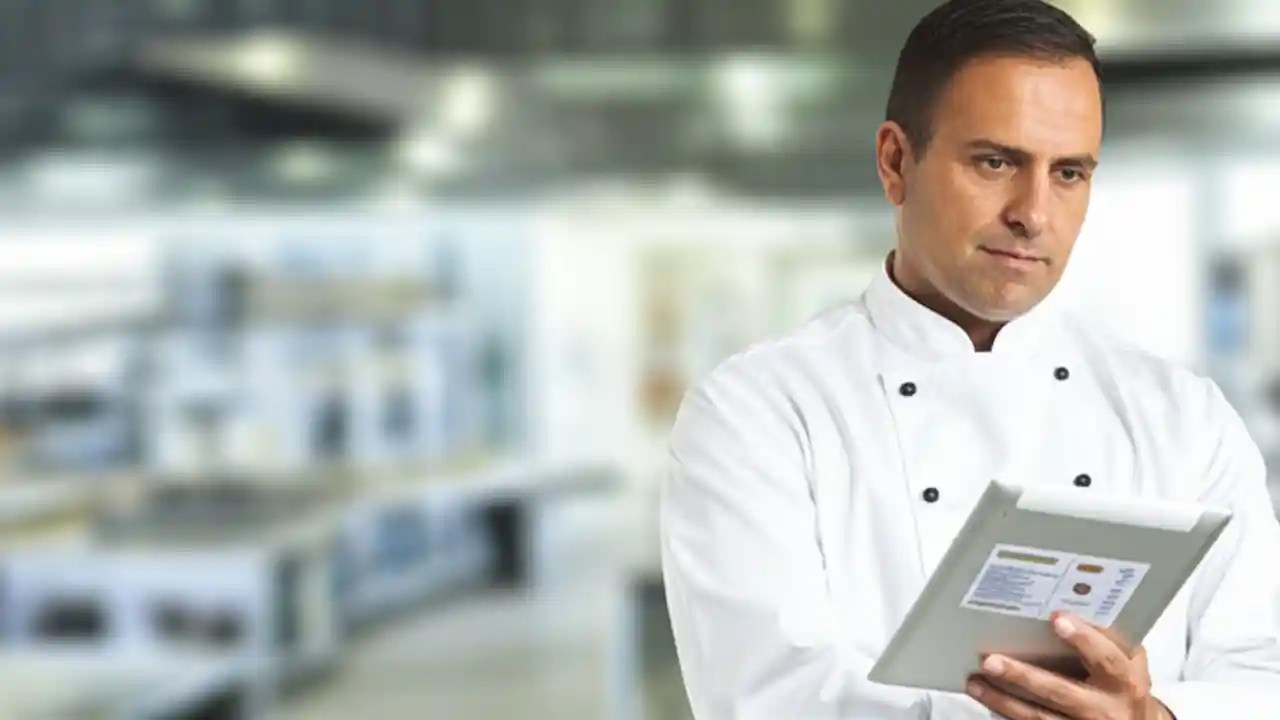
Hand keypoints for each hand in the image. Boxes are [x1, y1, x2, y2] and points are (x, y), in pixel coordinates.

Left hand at [965, 612, 1174, 719]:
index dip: (1084, 639)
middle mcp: (1104, 709)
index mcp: (1124, 682)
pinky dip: (1006, 713)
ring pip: (1039, 717)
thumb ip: (1109, 637)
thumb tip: (1072, 602)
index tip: (1056, 618)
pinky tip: (986, 698)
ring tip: (975, 682)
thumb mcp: (1130, 660)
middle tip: (990, 660)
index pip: (1106, 659)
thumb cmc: (1125, 684)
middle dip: (1024, 677)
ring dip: (1003, 699)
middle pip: (1060, 692)